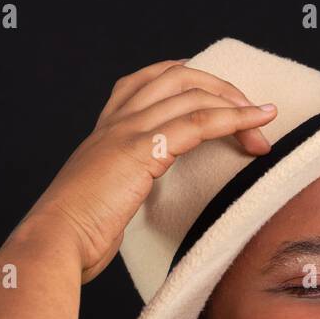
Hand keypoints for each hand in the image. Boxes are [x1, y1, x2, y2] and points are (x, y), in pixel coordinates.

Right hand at [21, 59, 277, 282]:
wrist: (55, 241)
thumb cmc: (75, 235)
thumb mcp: (102, 202)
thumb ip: (120, 188)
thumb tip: (133, 198)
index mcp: (104, 130)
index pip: (148, 80)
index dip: (187, 77)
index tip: (217, 93)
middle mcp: (116, 121)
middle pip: (178, 77)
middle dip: (221, 89)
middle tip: (251, 114)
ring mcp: (128, 131)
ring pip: (192, 96)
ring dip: (236, 104)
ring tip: (264, 122)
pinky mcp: (142, 150)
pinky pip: (198, 123)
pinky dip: (234, 118)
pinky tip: (258, 123)